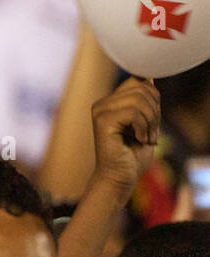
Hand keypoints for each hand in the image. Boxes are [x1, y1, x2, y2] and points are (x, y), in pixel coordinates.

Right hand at [89, 77, 160, 199]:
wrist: (120, 178)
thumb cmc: (132, 155)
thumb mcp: (145, 123)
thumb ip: (145, 102)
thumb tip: (148, 78)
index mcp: (110, 102)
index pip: (138, 81)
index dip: (154, 98)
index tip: (152, 121)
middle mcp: (102, 104)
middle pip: (141, 88)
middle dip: (155, 111)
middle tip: (152, 133)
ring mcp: (100, 111)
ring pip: (139, 99)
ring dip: (151, 121)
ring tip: (148, 137)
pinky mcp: (102, 122)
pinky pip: (134, 113)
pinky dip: (145, 127)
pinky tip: (140, 139)